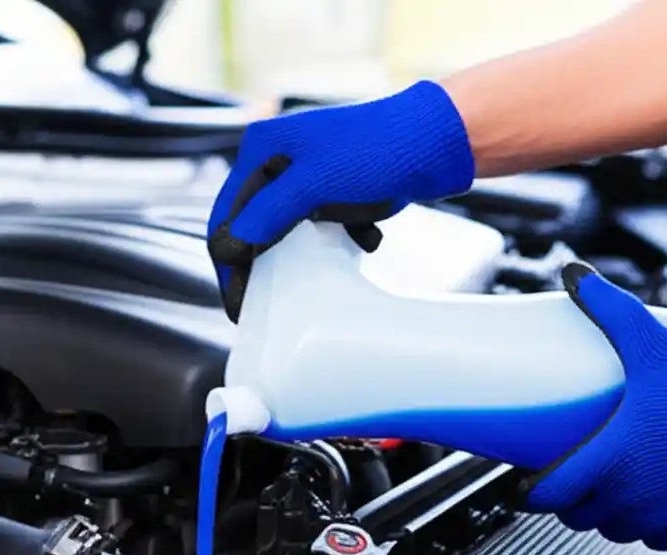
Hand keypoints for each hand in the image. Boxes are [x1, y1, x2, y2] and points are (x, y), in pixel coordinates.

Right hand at [207, 81, 473, 320]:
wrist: (441, 137)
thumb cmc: (378, 151)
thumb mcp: (315, 185)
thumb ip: (269, 214)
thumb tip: (228, 247)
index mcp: (262, 148)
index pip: (226, 214)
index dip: (228, 262)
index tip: (239, 304)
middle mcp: (278, 156)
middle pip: (251, 223)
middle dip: (258, 262)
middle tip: (261, 305)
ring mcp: (307, 171)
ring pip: (286, 226)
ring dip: (297, 253)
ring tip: (306, 281)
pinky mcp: (336, 185)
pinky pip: (319, 223)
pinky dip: (334, 239)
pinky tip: (363, 241)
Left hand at [525, 264, 666, 549]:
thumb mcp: (650, 340)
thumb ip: (606, 306)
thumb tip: (574, 275)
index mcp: (614, 459)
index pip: (550, 495)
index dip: (531, 493)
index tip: (525, 484)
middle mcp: (636, 498)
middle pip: (579, 516)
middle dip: (568, 500)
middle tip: (568, 476)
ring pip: (615, 531)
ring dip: (605, 515)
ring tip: (606, 487)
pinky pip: (656, 539)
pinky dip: (645, 525)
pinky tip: (646, 501)